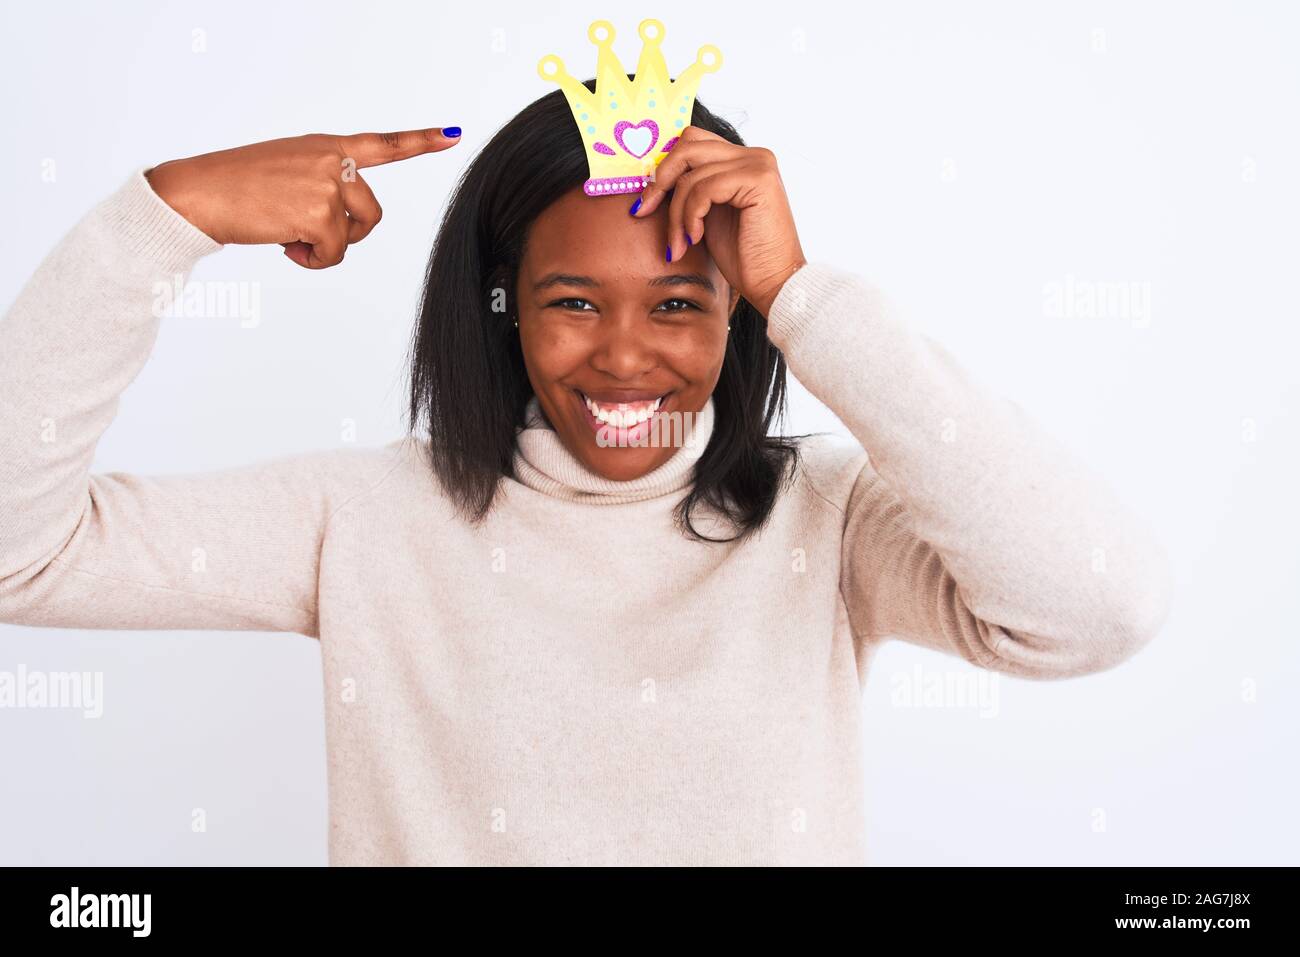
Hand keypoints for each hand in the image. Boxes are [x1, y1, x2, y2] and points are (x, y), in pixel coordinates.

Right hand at [144, 128, 461, 268]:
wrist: (198, 193)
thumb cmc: (235, 186)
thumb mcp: (287, 169)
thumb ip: (321, 179)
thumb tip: (341, 216)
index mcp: (325, 146)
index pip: (382, 144)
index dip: (421, 141)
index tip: (452, 134)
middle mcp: (332, 160)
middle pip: (372, 211)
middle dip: (348, 232)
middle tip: (308, 233)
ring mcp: (327, 184)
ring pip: (355, 234)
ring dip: (329, 247)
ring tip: (292, 238)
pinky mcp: (320, 212)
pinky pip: (336, 253)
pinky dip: (314, 261)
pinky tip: (287, 248)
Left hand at [631, 127, 806, 316]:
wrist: (773, 284)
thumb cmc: (743, 257)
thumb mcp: (707, 216)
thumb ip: (691, 191)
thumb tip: (651, 180)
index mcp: (741, 159)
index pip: (691, 141)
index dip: (662, 169)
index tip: (644, 203)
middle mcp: (753, 155)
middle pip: (687, 146)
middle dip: (659, 182)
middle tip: (645, 212)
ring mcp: (758, 164)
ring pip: (691, 174)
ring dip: (676, 213)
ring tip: (680, 243)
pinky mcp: (758, 179)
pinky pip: (703, 188)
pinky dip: (691, 216)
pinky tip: (696, 238)